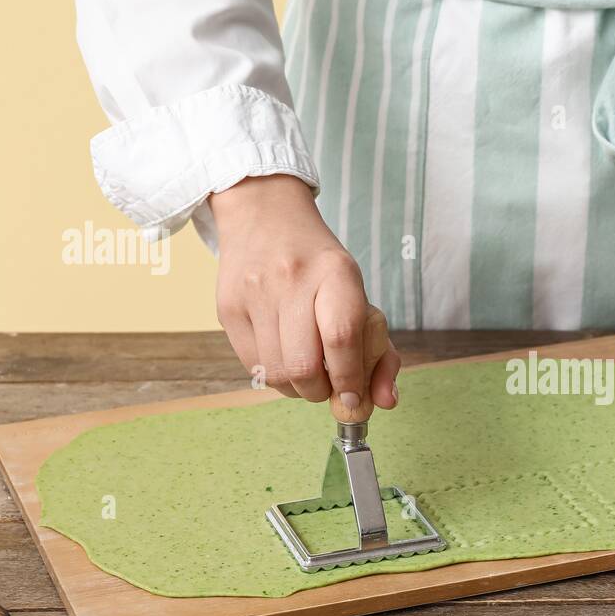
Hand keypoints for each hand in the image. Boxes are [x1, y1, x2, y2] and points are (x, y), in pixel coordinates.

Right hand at [210, 174, 398, 416]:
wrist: (264, 214)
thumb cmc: (320, 264)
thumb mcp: (358, 293)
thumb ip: (380, 351)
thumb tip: (387, 401)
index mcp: (336, 272)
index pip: (342, 338)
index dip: (350, 379)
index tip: (354, 399)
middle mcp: (292, 280)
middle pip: (304, 365)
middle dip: (321, 391)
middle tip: (328, 386)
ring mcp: (254, 293)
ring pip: (277, 373)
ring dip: (297, 389)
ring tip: (307, 374)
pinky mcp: (227, 308)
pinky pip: (253, 366)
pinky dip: (275, 377)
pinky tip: (284, 361)